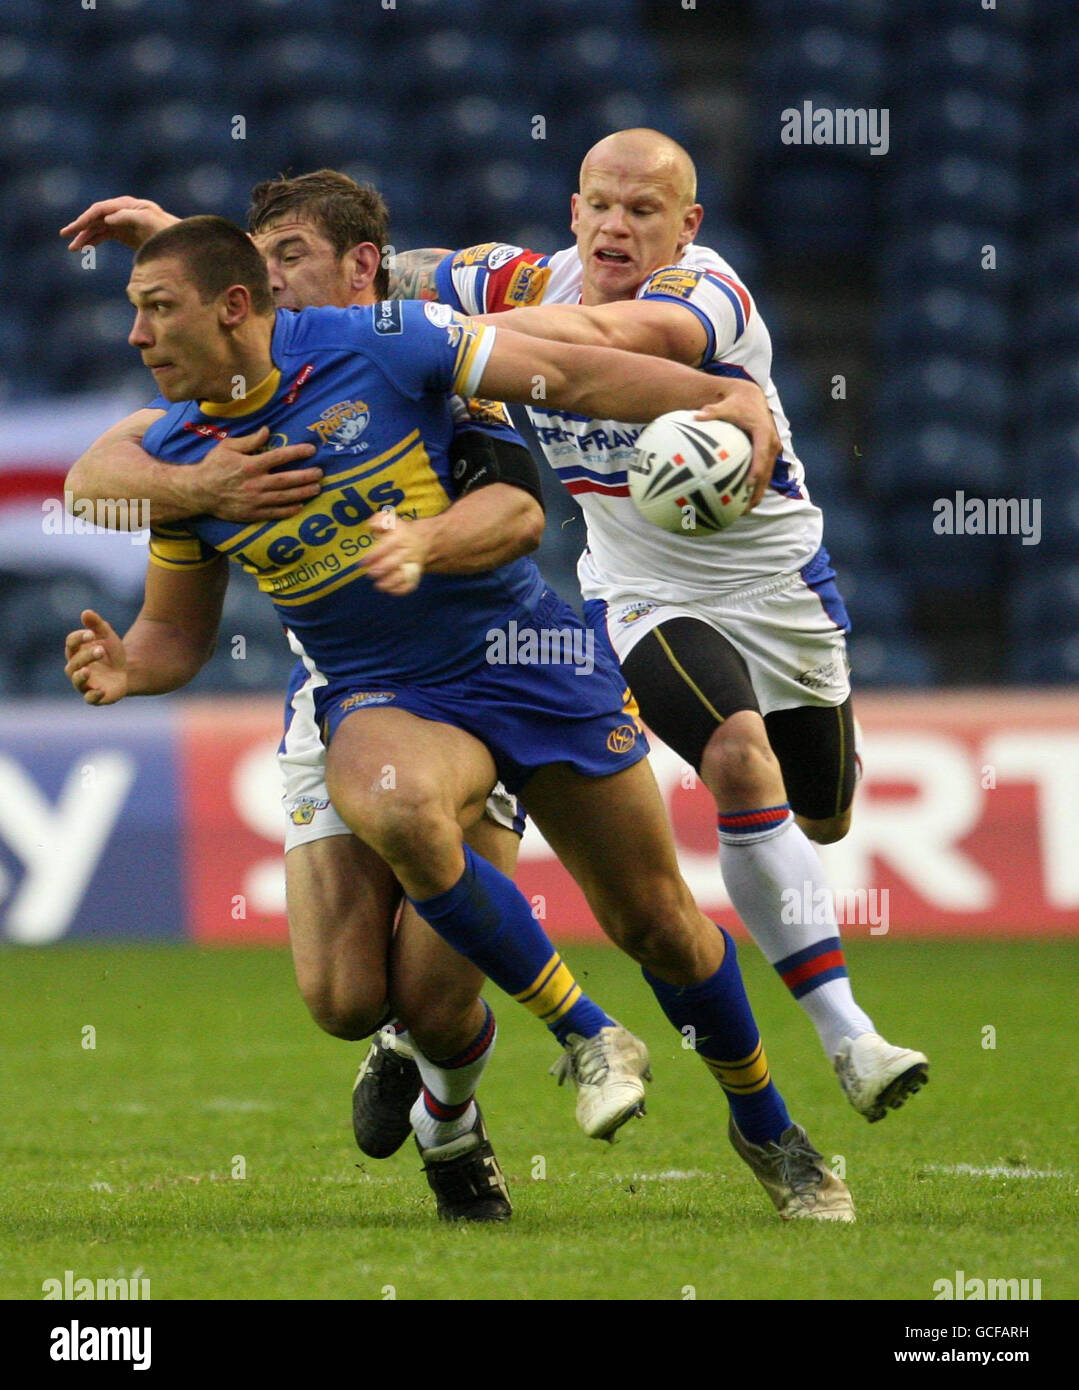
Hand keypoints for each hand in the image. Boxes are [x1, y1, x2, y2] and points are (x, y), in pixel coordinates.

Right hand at [60, 196, 178, 250]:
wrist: (181, 243)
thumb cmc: (168, 232)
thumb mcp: (150, 222)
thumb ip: (129, 218)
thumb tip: (107, 219)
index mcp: (129, 205)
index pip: (101, 210)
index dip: (86, 218)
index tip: (74, 229)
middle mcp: (123, 211)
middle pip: (96, 217)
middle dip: (80, 227)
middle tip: (64, 236)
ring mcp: (123, 222)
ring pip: (98, 228)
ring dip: (85, 237)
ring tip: (72, 248)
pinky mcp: (125, 233)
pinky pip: (104, 235)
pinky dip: (94, 241)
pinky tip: (84, 248)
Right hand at [64, 610, 127, 704]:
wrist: (126, 672)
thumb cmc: (110, 652)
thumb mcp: (107, 636)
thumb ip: (97, 625)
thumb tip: (86, 612)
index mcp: (77, 651)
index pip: (71, 643)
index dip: (79, 638)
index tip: (91, 634)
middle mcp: (76, 668)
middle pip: (74, 662)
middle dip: (86, 656)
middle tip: (101, 650)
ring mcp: (85, 683)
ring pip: (77, 680)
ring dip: (81, 675)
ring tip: (88, 670)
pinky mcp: (95, 696)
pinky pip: (89, 699)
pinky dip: (93, 695)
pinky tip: (101, 690)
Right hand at [190, 427, 321, 520]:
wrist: (198, 492)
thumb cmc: (213, 466)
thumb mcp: (227, 448)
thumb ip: (249, 441)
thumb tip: (267, 431)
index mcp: (251, 465)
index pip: (279, 457)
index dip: (297, 452)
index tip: (311, 449)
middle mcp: (256, 483)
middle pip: (287, 479)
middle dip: (306, 476)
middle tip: (320, 473)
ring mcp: (255, 500)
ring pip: (285, 497)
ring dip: (303, 492)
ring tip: (317, 488)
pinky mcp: (252, 514)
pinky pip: (275, 513)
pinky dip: (289, 510)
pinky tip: (300, 506)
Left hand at [360, 511, 428, 594]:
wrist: (422, 540)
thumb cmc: (399, 532)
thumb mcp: (391, 521)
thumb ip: (380, 520)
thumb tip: (371, 525)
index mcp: (400, 537)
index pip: (387, 546)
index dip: (375, 554)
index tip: (363, 561)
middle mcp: (407, 552)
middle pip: (395, 562)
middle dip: (382, 569)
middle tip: (370, 573)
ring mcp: (412, 565)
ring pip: (403, 576)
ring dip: (390, 582)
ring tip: (379, 585)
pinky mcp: (415, 576)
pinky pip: (410, 585)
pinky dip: (400, 590)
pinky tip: (390, 589)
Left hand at [695, 379, 779, 509]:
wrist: (752, 398)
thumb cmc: (737, 403)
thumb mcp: (725, 406)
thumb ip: (712, 412)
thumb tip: (696, 416)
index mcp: (764, 432)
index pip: (761, 454)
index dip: (756, 470)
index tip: (748, 484)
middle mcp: (771, 443)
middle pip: (767, 472)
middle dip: (758, 491)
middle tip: (746, 508)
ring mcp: (771, 450)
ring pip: (767, 476)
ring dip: (758, 494)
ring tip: (744, 512)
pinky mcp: (767, 455)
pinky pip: (762, 473)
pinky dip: (755, 487)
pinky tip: (741, 501)